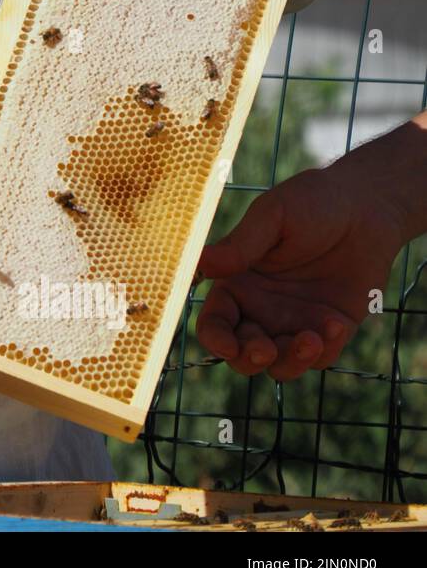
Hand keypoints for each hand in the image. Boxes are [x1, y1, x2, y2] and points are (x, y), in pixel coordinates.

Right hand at [195, 161, 406, 381]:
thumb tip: (199, 263)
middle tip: (266, 348)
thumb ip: (240, 245)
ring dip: (291, 361)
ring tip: (310, 338)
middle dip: (250, 358)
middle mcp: (261, 309)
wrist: (367, 208)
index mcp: (237, 284)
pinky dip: (326, 350)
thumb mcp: (272, 217)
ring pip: (281, 365)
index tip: (227, 345)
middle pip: (242, 354)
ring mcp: (296, 322)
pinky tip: (335, 323)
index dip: (215, 339)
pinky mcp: (332, 329)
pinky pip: (322, 357)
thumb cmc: (311, 203)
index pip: (215, 322)